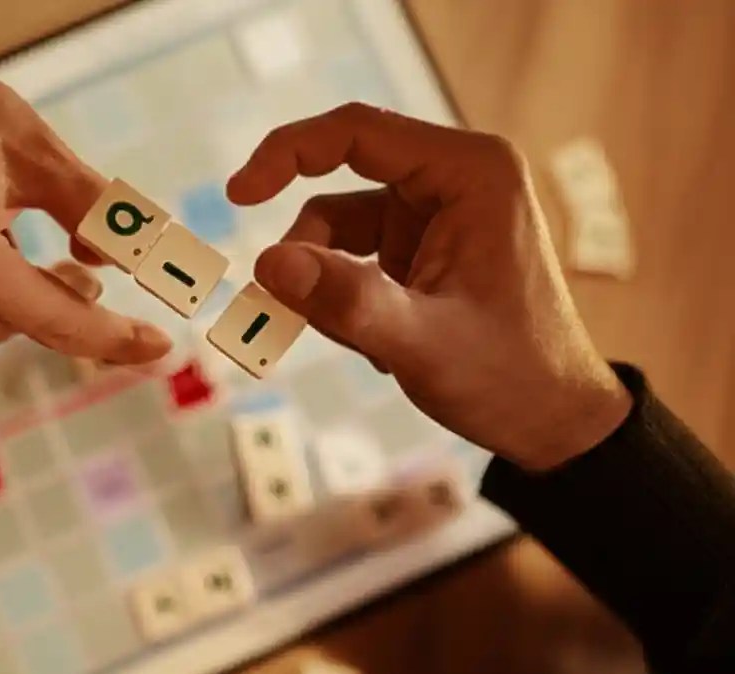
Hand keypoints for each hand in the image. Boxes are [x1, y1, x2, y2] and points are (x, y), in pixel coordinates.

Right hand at [229, 103, 630, 470]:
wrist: (554, 422)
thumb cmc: (511, 377)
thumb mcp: (422, 343)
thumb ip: (346, 302)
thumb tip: (268, 265)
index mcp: (471, 174)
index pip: (357, 132)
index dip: (287, 153)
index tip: (239, 194)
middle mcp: (455, 181)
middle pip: (340, 186)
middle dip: (310, 249)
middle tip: (283, 301)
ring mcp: (438, 216)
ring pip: (339, 230)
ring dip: (328, 284)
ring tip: (360, 343)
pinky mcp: (424, 250)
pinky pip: (354, 259)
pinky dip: (346, 299)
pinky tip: (379, 345)